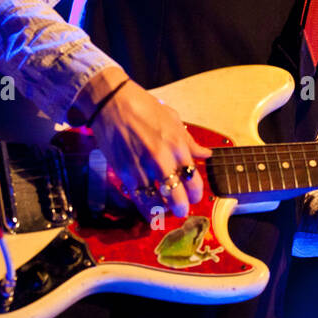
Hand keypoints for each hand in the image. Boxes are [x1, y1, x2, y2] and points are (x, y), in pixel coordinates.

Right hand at [82, 71, 210, 220]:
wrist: (112, 103)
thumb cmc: (144, 106)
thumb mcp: (173, 119)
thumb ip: (189, 141)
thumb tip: (205, 154)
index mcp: (178, 145)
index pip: (193, 177)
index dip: (196, 192)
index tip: (195, 196)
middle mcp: (162, 159)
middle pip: (176, 194)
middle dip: (181, 207)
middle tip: (182, 211)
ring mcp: (142, 167)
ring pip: (156, 200)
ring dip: (162, 211)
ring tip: (166, 214)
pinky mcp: (124, 172)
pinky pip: (137, 197)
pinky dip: (144, 207)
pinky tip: (149, 212)